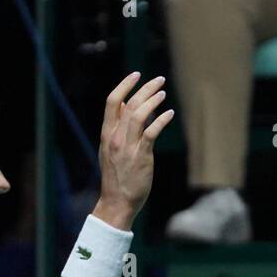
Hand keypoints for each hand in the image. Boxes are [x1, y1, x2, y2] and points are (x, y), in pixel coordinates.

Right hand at [93, 72, 174, 229]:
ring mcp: (128, 146)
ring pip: (138, 114)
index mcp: (106, 133)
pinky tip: (169, 113)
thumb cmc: (116, 176)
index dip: (124, 85)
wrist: (117, 201)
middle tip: (159, 80)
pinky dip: (161, 120)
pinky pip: (151, 132)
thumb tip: (123, 106)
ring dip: (153, 100)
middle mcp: (115, 137)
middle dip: (145, 88)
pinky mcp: (141, 156)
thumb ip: (115, 128)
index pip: (112, 102)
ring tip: (163, 93)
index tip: (136, 74)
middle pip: (129, 104)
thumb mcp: (109, 149)